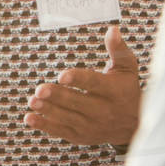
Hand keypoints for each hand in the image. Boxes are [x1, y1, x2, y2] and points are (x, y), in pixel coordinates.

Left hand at [24, 25, 140, 147]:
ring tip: (32, 101)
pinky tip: (30, 118)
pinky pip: (61, 131)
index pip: (94, 84)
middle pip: (77, 102)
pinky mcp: (81, 136)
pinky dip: (45, 125)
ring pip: (67, 118)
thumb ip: (117, 49)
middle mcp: (103, 111)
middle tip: (39, 90)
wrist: (134, 125)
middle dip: (57, 96)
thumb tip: (112, 30)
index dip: (78, 79)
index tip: (62, 75)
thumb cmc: (126, 89)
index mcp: (113, 91)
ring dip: (48, 110)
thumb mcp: (127, 68)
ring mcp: (91, 125)